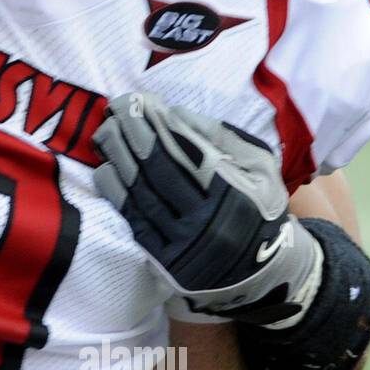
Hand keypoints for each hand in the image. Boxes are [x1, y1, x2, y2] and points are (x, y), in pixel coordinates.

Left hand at [92, 93, 321, 325]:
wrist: (263, 268)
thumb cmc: (259, 206)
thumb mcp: (260, 167)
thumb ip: (223, 138)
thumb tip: (175, 113)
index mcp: (235, 193)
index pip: (188, 150)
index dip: (161, 123)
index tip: (142, 100)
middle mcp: (207, 221)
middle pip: (160, 168)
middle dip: (135, 133)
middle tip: (117, 107)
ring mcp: (184, 243)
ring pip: (142, 193)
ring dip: (120, 158)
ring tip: (105, 130)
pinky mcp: (165, 260)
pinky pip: (133, 221)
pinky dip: (116, 193)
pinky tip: (105, 168)